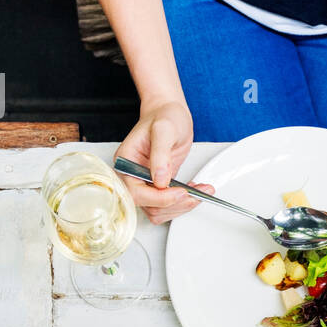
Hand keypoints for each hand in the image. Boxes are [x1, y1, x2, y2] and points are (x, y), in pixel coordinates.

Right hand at [115, 98, 209, 223]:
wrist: (170, 114)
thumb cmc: (164, 117)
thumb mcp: (164, 129)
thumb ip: (161, 153)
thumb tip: (159, 178)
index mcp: (126, 161)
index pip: (136, 192)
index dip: (159, 198)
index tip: (180, 192)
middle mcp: (133, 175)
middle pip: (149, 206)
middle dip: (174, 204)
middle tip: (195, 195)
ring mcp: (146, 183)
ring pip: (160, 211)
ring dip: (182, 207)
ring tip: (200, 192)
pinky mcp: (159, 187)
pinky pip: (169, 205)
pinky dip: (184, 203)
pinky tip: (195, 191)